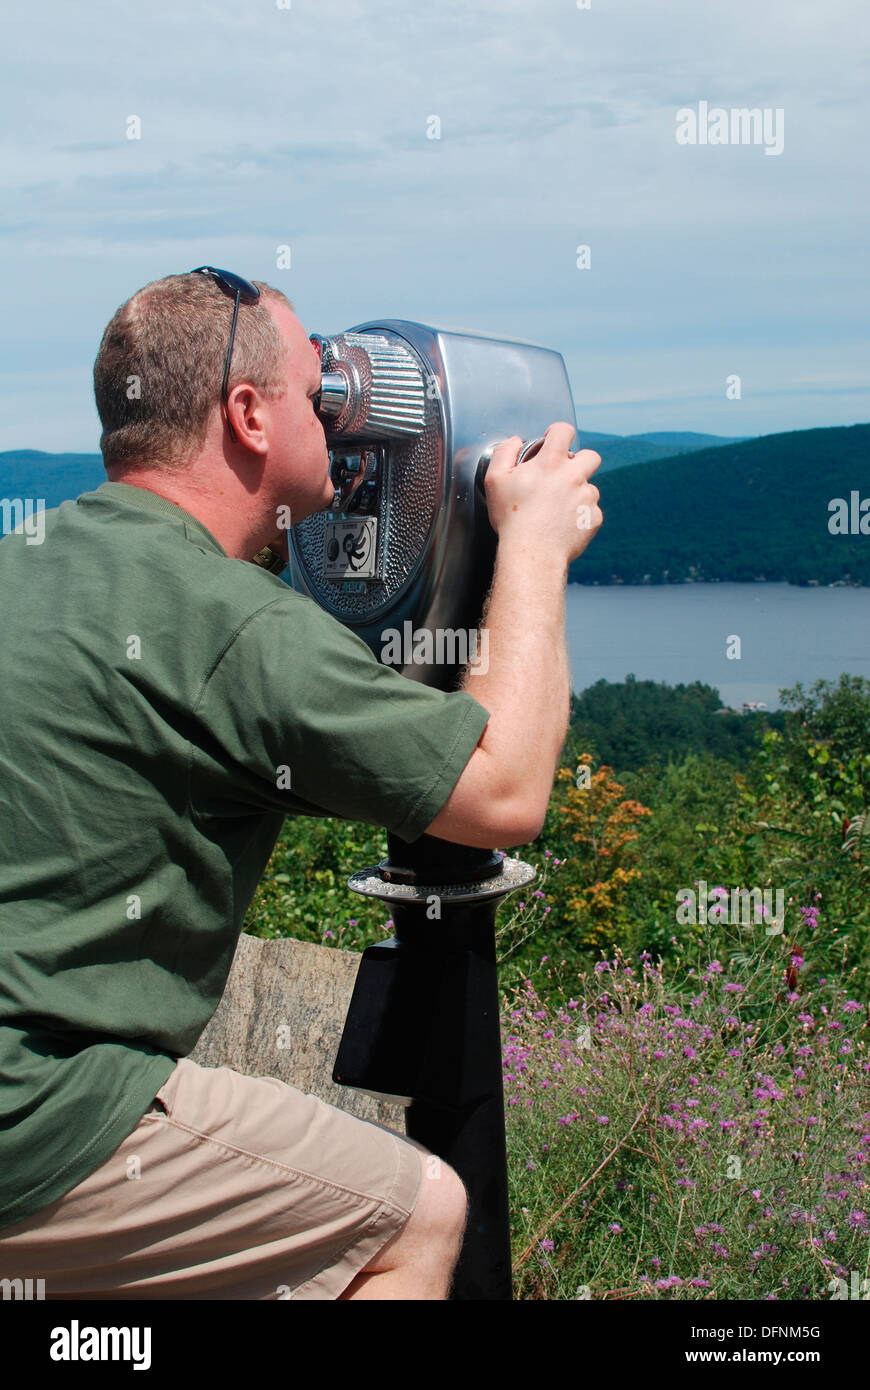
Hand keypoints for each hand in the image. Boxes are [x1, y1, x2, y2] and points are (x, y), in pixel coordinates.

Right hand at [484, 421, 602, 564]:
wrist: (532, 552)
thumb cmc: (512, 518)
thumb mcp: (495, 480)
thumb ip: (504, 452)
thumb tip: (515, 441)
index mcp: (550, 462)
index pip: (564, 430)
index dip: (558, 433)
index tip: (553, 441)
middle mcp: (573, 476)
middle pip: (590, 456)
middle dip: (580, 461)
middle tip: (564, 474)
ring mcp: (586, 497)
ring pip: (590, 487)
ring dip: (578, 492)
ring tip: (558, 507)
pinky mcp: (593, 518)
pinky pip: (591, 511)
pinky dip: (580, 516)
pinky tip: (564, 524)